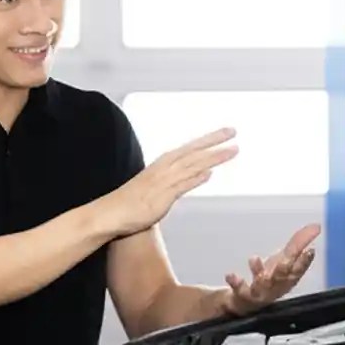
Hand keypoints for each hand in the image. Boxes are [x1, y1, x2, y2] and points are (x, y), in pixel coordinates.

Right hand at [96, 128, 238, 235]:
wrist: (111, 213)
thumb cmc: (132, 202)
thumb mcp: (162, 185)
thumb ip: (185, 179)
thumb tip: (205, 173)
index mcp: (164, 164)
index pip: (191, 148)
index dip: (209, 139)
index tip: (226, 132)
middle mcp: (164, 168)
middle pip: (194, 151)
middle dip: (214, 140)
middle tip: (233, 130)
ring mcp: (163, 181)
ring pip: (192, 165)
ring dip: (212, 157)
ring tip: (232, 150)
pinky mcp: (161, 196)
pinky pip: (180, 185)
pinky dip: (194, 178)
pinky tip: (208, 173)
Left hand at [223, 224, 320, 315]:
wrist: (244, 302)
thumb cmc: (269, 278)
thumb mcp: (283, 259)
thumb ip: (299, 243)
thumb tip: (317, 226)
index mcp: (287, 278)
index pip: (298, 270)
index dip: (305, 262)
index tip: (311, 250)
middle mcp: (275, 287)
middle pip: (281, 278)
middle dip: (284, 268)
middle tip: (284, 258)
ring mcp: (259, 292)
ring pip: (261, 284)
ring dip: (258, 272)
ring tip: (254, 258)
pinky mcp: (242, 296)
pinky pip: (239, 290)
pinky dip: (235, 283)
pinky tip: (230, 274)